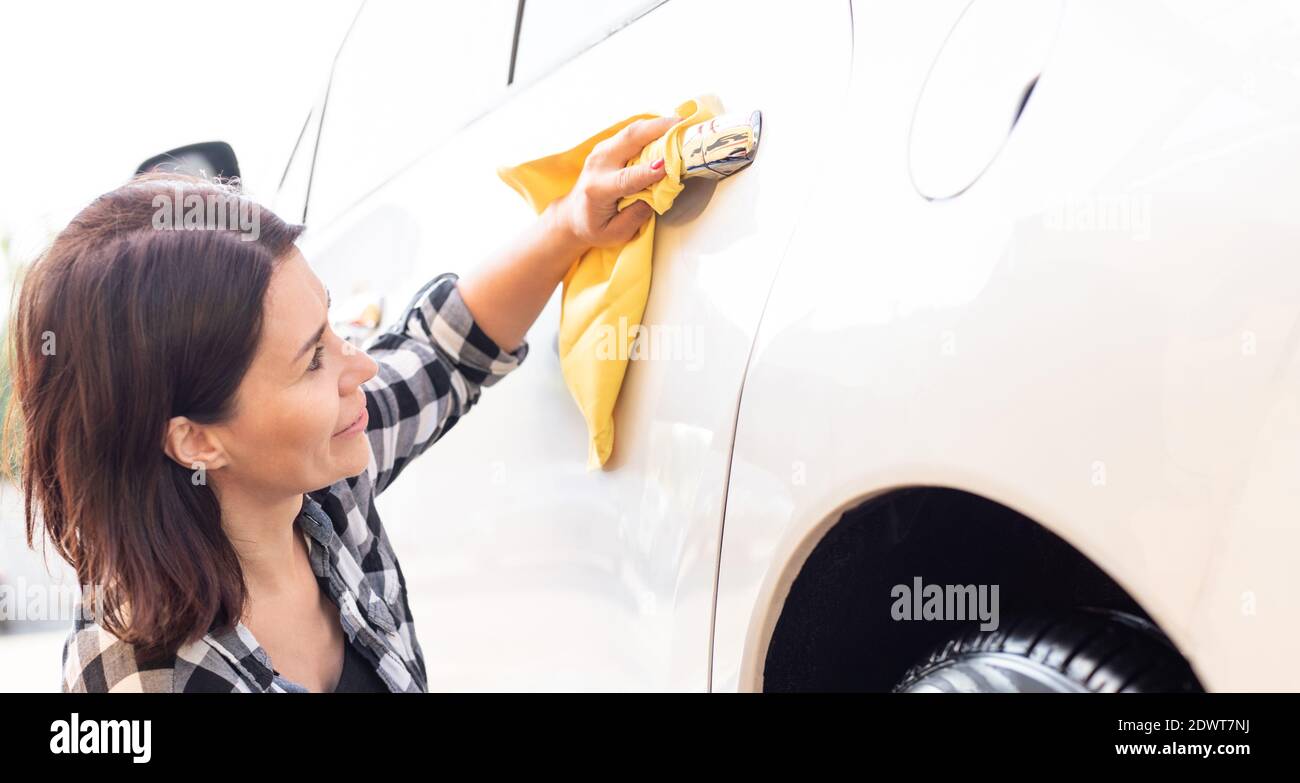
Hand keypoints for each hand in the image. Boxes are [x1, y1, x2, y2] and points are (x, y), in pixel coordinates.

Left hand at [550, 116, 677, 248]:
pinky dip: (651, 128)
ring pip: (631, 131)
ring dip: (657, 124)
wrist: (572, 215)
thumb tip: (660, 192)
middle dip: (657, 130)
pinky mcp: (607, 146)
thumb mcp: (616, 232)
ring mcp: (601, 152)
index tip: (666, 165)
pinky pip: (632, 133)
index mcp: (597, 190)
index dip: (647, 172)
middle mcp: (598, 165)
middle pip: (629, 140)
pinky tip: (669, 127)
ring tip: (682, 123)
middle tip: (684, 125)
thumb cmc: (595, 227)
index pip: (626, 178)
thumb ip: (637, 214)